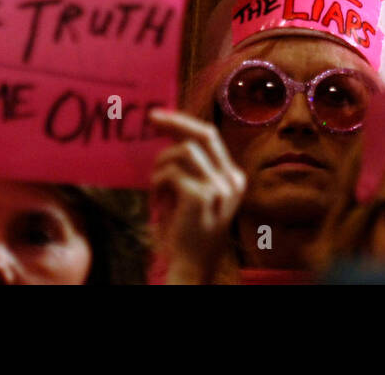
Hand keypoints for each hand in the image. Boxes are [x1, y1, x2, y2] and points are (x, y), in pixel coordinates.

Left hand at [148, 109, 245, 283]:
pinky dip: (158, 182)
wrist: (193, 267)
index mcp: (232, 178)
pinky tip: (158, 200)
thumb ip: (191, 170)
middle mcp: (231, 179)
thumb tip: (170, 138)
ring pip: (183, 151)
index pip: (211, 137)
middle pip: (204, 134)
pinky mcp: (200, 195)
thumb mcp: (196, 196)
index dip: (186, 123)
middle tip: (152, 118)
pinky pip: (171, 173)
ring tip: (156, 186)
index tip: (163, 117)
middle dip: (176, 122)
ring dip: (161, 165)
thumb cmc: (188, 233)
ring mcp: (218, 187)